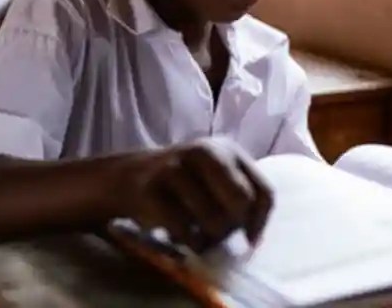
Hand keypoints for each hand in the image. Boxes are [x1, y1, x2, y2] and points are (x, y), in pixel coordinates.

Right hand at [116, 137, 272, 251]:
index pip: (264, 191)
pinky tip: (178, 235)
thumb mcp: (215, 180)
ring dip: (207, 238)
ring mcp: (176, 168)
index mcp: (227, 149)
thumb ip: (239, 197)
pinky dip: (186, 241)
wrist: (127, 177)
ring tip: (196, 233)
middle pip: (242, 201)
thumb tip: (253, 239)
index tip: (248, 240)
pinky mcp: (152, 190)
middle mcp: (204, 152)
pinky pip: (185, 230)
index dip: (260, 222)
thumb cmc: (183, 186)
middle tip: (217, 231)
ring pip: (214, 220)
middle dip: (232, 225)